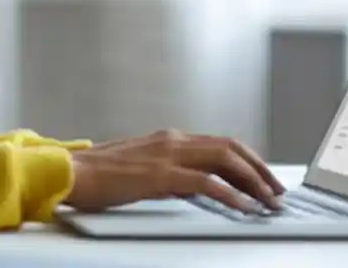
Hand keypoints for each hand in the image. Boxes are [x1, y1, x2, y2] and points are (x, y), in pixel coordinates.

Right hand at [63, 129, 285, 213]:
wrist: (70, 172)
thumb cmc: (99, 174)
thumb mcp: (141, 168)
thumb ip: (168, 172)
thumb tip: (192, 185)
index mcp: (170, 138)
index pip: (220, 144)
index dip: (248, 160)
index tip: (264, 179)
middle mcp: (173, 140)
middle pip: (231, 148)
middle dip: (259, 169)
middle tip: (277, 192)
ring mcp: (167, 155)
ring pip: (225, 160)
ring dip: (252, 181)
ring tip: (268, 201)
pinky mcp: (160, 175)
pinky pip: (206, 183)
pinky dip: (231, 195)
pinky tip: (244, 208)